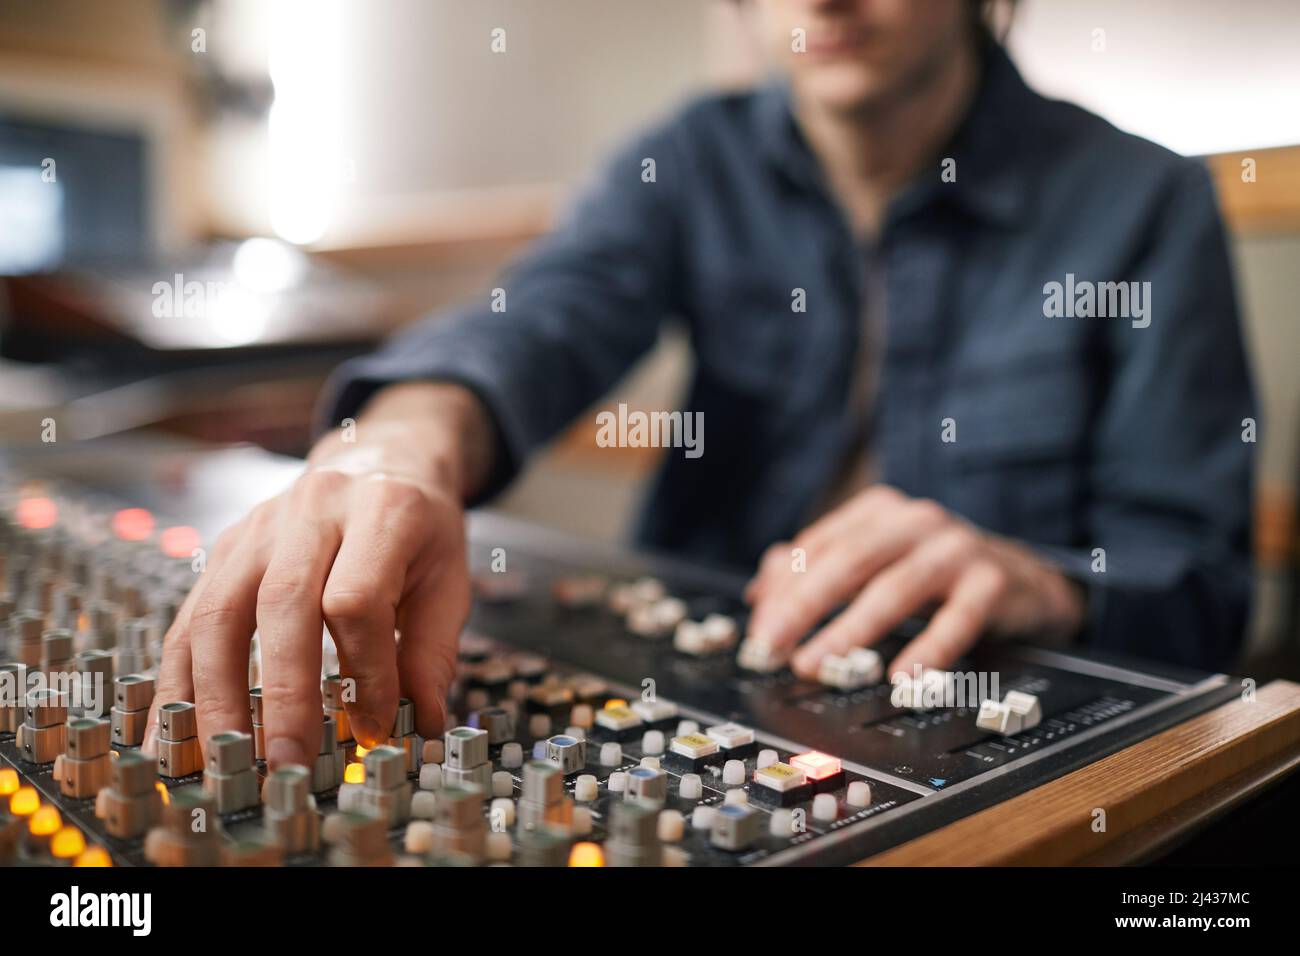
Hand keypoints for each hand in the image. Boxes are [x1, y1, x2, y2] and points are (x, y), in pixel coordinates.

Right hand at [143, 383, 491, 768]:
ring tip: (224, 758)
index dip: (364, 672)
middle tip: (288, 761)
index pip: (356, 600)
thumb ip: (434, 652)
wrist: (382, 458)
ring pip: (220, 610)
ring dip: (217, 693)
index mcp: (382, 511)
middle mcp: (314, 510)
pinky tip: (177, 727)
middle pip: (282, 604)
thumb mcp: (450, 578)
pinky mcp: (226, 546)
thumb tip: (421, 723)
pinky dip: (180, 677)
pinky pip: (191, 615)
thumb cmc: (419, 525)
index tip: (373, 727)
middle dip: (283, 693)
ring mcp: (261, 526)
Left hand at [743, 485, 1083, 679]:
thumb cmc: (936, 573)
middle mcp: (915, 522)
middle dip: (803, 607)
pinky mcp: (992, 583)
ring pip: (894, 589)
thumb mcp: (877, 562)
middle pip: (848, 562)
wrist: (1024, 579)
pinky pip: (957, 618)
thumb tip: (760, 594)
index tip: (758, 631)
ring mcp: (956, 549)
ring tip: (818, 664)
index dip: (782, 590)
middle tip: (773, 647)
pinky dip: (929, 648)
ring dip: (850, 630)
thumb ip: (818, 568)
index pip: (817, 547)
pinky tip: (903, 676)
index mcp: (879, 512)